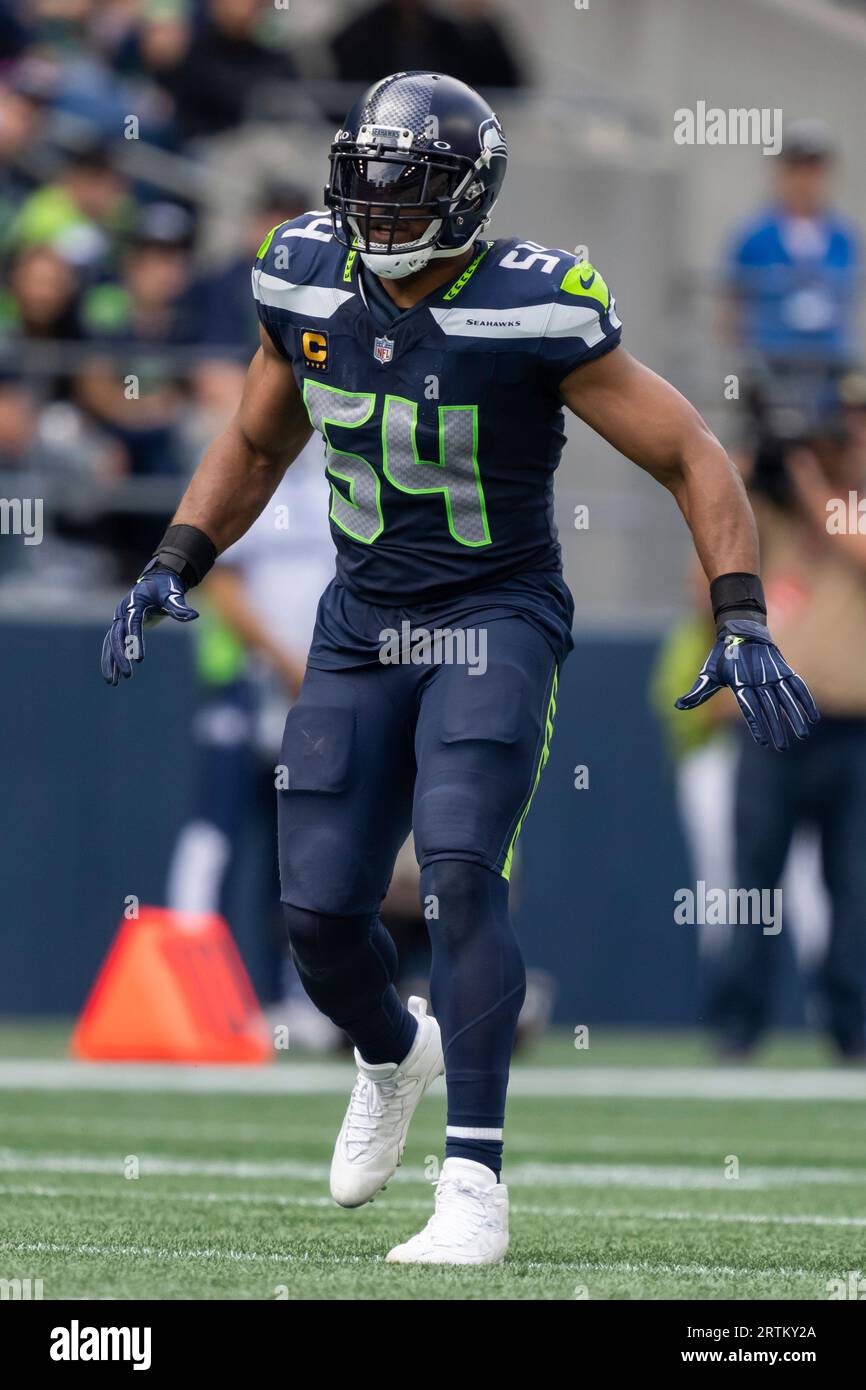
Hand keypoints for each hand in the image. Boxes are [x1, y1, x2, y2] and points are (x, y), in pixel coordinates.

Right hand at [101, 565, 198, 684]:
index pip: (133, 623)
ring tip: (113, 682)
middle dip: (120, 656)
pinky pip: (112, 644)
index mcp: (134, 603)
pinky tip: (114, 676)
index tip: (138, 659)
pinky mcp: (120, 626)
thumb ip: (180, 607)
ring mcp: (119, 619)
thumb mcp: (173, 595)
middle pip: (117, 636)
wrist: (156, 580)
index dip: (135, 640)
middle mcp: (122, 611)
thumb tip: (194, 615)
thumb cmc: (165, 587)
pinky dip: (111, 659)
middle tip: (127, 674)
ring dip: (110, 662)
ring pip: (110, 643)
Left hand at [675, 618, 818, 750]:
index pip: (750, 707)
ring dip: (796, 716)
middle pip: (770, 707)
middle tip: (781, 747)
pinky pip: (797, 685)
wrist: (740, 629)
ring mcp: (773, 673)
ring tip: (802, 734)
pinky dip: (805, 699)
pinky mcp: (783, 669)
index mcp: (740, 683)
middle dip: (777, 728)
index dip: (757, 724)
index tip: (763, 741)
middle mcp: (758, 679)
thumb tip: (678, 706)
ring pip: (787, 698)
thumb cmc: (722, 656)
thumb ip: (697, 693)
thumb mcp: (708, 673)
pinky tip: (812, 716)